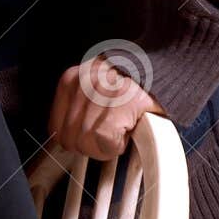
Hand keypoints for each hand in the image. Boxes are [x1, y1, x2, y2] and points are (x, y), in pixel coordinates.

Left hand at [47, 54, 165, 159]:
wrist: (163, 71)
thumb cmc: (130, 86)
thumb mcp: (92, 91)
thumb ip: (76, 111)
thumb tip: (65, 140)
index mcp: (71, 79)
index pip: (55, 129)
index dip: (77, 140)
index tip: (93, 137)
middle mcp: (82, 83)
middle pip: (70, 139)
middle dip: (91, 145)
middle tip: (111, 134)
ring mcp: (102, 92)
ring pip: (86, 143)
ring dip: (106, 146)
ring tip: (121, 129)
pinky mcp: (123, 102)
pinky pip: (105, 140)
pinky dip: (117, 145)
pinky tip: (127, 132)